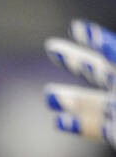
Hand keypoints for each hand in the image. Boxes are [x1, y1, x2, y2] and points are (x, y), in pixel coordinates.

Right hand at [44, 20, 115, 147]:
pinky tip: (59, 122)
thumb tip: (108, 49)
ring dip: (71, 99)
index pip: (111, 50)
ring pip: (93, 102)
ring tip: (49, 96)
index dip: (95, 39)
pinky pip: (97, 128)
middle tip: (52, 47)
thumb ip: (115, 57)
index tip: (76, 28)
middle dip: (74, 61)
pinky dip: (79, 125)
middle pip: (98, 70)